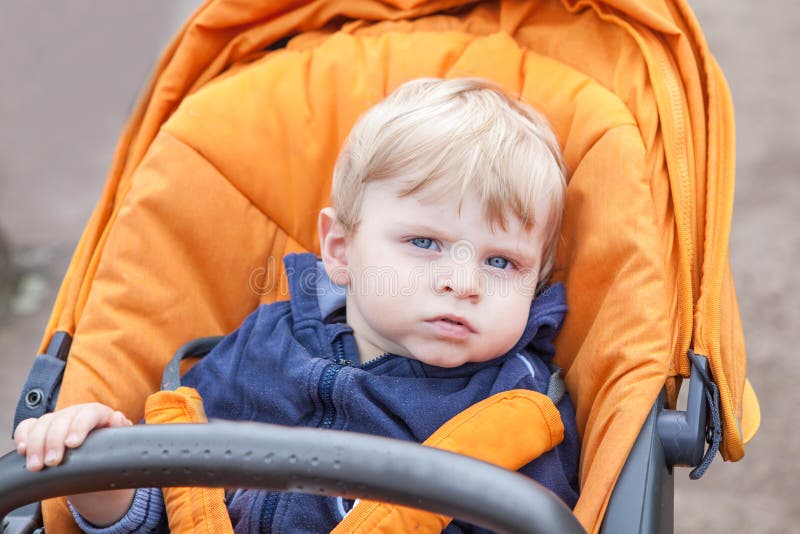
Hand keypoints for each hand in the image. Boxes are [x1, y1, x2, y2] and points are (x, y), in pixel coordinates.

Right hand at [14, 402, 132, 470]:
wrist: (98, 463)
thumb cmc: (110, 453)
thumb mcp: (120, 444)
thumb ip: (120, 432)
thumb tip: (117, 418)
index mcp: (99, 414)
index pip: (89, 413)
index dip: (79, 427)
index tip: (72, 444)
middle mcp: (77, 414)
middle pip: (62, 419)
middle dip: (53, 441)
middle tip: (51, 462)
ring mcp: (58, 420)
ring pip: (43, 424)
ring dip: (35, 445)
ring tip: (36, 466)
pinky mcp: (42, 429)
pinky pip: (28, 426)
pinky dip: (23, 436)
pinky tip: (23, 450)